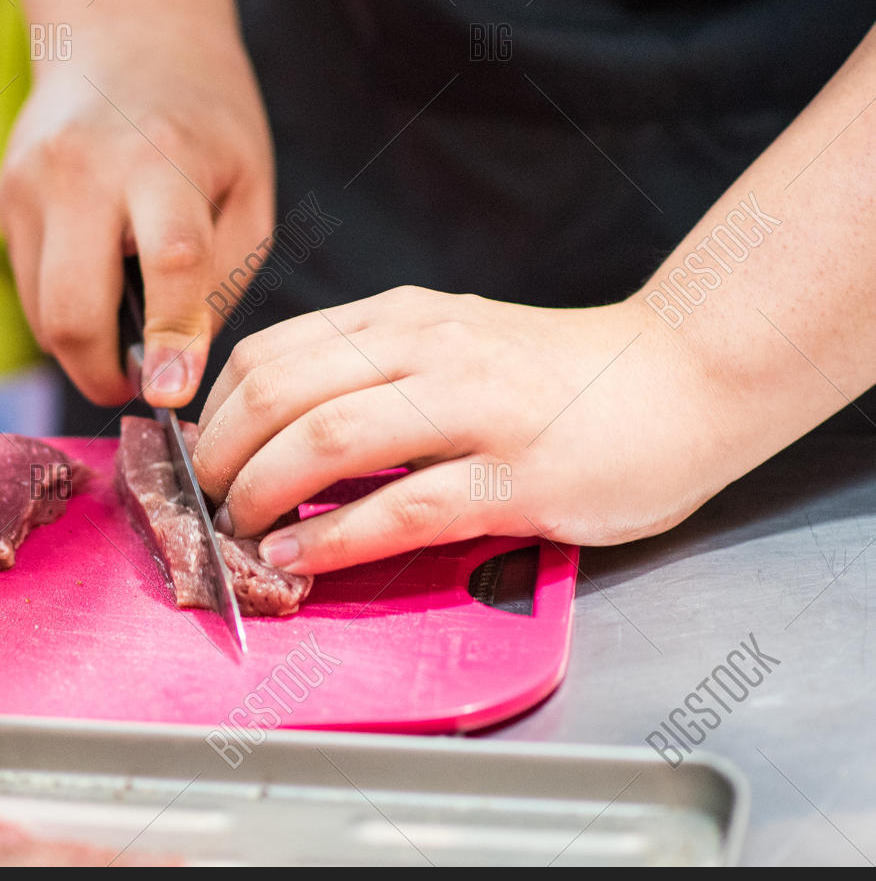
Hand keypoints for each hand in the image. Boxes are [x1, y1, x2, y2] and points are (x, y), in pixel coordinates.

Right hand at [0, 11, 273, 406]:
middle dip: (101, 372)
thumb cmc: (204, 123)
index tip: (171, 394)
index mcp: (163, 157)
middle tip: (136, 383)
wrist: (124, 36)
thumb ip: (221, 278)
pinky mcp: (3, 199)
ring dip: (82, 346)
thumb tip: (177, 367)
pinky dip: (64, 307)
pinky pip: (30, 287)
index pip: (171, 258)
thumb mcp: (247, 189)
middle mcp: (83, 169)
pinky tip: (98, 276)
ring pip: (41, 313)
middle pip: (73, 308)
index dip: (174, 337)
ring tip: (124, 324)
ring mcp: (30, 183)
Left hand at [191, 287, 742, 573]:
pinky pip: (401, 509)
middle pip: (280, 392)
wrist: (681, 377)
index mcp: (402, 318)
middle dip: (222, 456)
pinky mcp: (517, 475)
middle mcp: (429, 349)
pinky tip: (301, 562)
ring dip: (263, 495)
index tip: (199, 456)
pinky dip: (334, 540)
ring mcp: (475, 409)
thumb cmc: (555, 374)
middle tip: (208, 503)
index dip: (215, 411)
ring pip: (327, 440)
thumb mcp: (449, 343)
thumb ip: (370, 371)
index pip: (269, 352)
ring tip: (242, 532)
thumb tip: (271, 426)